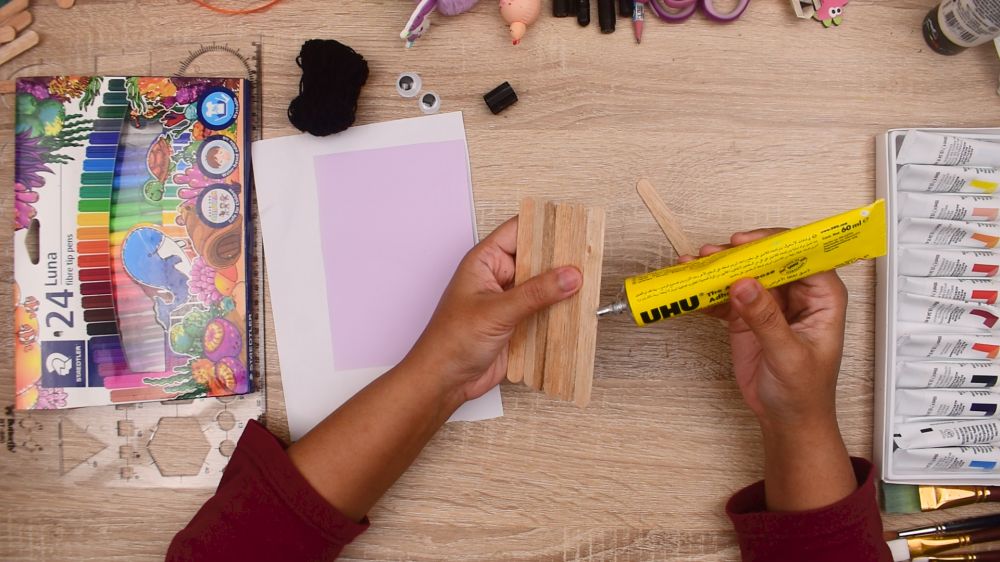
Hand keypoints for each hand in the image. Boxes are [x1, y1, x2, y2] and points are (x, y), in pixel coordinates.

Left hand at [405, 216, 582, 404]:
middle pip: (536, 259)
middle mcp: (499, 278)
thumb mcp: (496, 312)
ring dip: (562, 288)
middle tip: (586, 258)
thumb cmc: (451, 341)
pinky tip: (576, 311)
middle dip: (560, 260)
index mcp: (485, 262)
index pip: (518, 231)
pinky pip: (544, 311)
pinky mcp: (518, 323)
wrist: (444, 381)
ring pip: (543, 286)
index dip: (544, 226)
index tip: (571, 225)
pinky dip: (559, 311)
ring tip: (589, 283)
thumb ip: (535, 293)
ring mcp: (509, 301)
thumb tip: (568, 276)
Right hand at [687, 229, 848, 433]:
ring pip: (744, 274)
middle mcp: (796, 295)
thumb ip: (767, 319)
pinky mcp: (746, 316)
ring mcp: (769, 304)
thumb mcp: (788, 356)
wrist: (786, 419)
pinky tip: (690, 290)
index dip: (775, 243)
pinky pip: (726, 296)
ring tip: (694, 266)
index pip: (803, 256)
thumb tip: (745, 284)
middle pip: (768, 260)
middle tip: (712, 253)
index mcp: (822, 298)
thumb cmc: (805, 393)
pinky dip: (707, 293)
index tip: (745, 243)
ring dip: (718, 270)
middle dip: (739, 254)